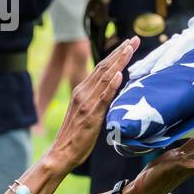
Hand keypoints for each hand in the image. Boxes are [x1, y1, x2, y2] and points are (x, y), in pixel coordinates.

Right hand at [49, 36, 139, 170]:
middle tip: (133, 39)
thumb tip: (113, 89)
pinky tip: (119, 75)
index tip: (128, 44)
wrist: (61, 154)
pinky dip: (111, 85)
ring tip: (129, 48)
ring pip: (104, 78)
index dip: (115, 55)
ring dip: (118, 62)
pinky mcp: (91, 116)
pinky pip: (103, 98)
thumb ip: (98, 100)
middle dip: (120, 53)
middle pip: (104, 68)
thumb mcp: (87, 113)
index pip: (101, 68)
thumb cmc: (75, 137)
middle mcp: (83, 93)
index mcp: (82, 91)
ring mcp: (86, 103)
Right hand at [126, 0, 193, 78]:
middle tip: (133, 75)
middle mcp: (189, 34)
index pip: (182, 47)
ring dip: (147, 62)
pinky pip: (168, 52)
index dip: (170, 59)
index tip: (158, 71)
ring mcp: (186, 37)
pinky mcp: (186, 41)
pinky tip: (145, 70)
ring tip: (131, 74)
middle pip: (166, 49)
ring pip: (163, 50)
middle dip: (150, 63)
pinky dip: (156, 61)